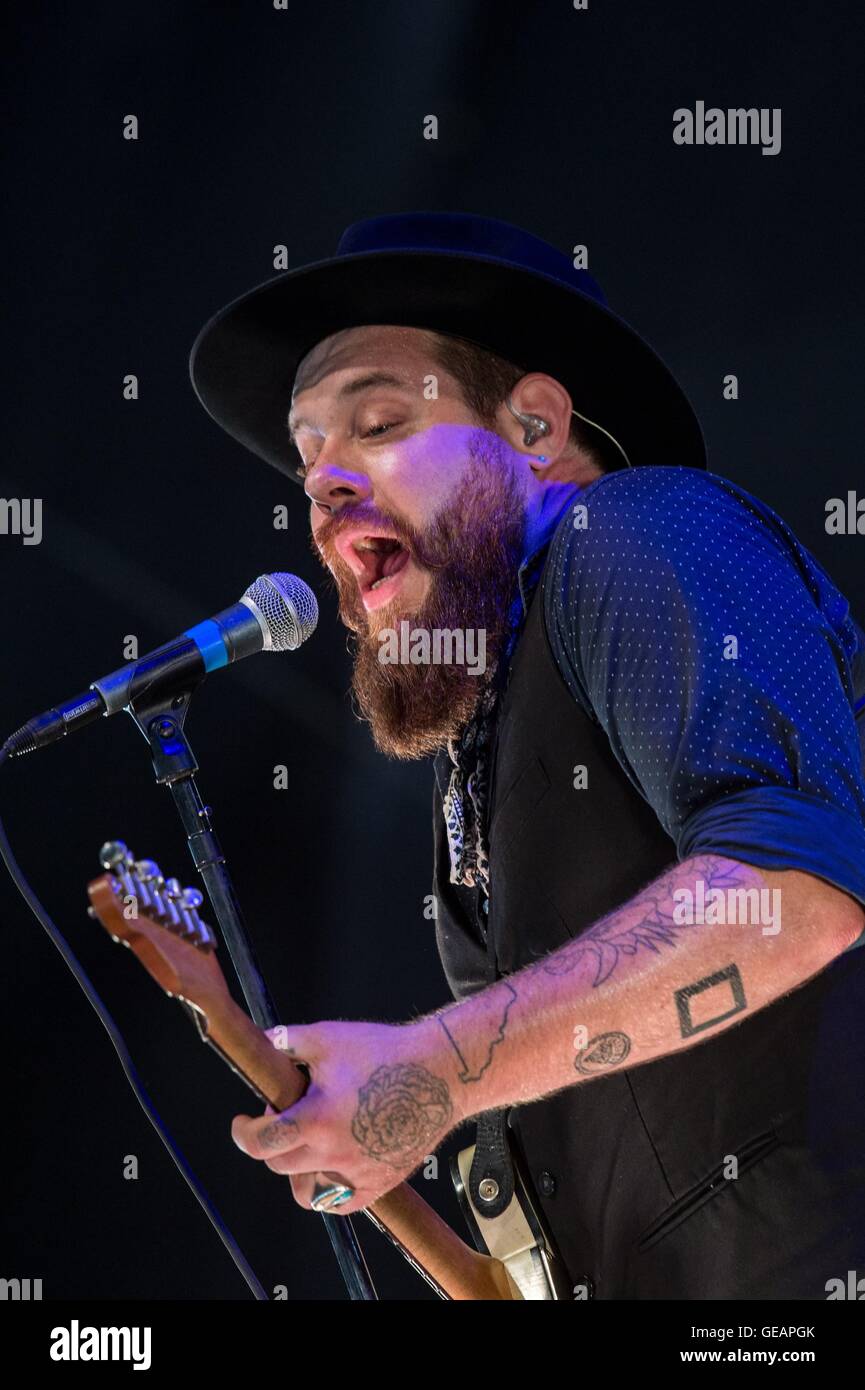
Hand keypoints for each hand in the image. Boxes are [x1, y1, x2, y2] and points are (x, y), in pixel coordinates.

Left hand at [230, 1018, 459, 1214]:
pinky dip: (329, 1190)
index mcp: (316, 1119)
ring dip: (298, 1171)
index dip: (243, 1134)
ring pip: (307, 1191)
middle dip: (273, 1142)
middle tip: (289, 1117)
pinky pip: (341, 1203)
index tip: (243, 1125)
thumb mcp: (329, 1037)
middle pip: (280, 1165)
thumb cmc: (387, 1053)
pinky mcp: (380, 1181)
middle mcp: (334, 1152)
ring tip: (309, 1144)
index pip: (262, 1143)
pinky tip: (332, 1164)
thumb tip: (261, 1043)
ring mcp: (358, 1172)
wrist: (440, 1072)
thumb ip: (288, 1041)